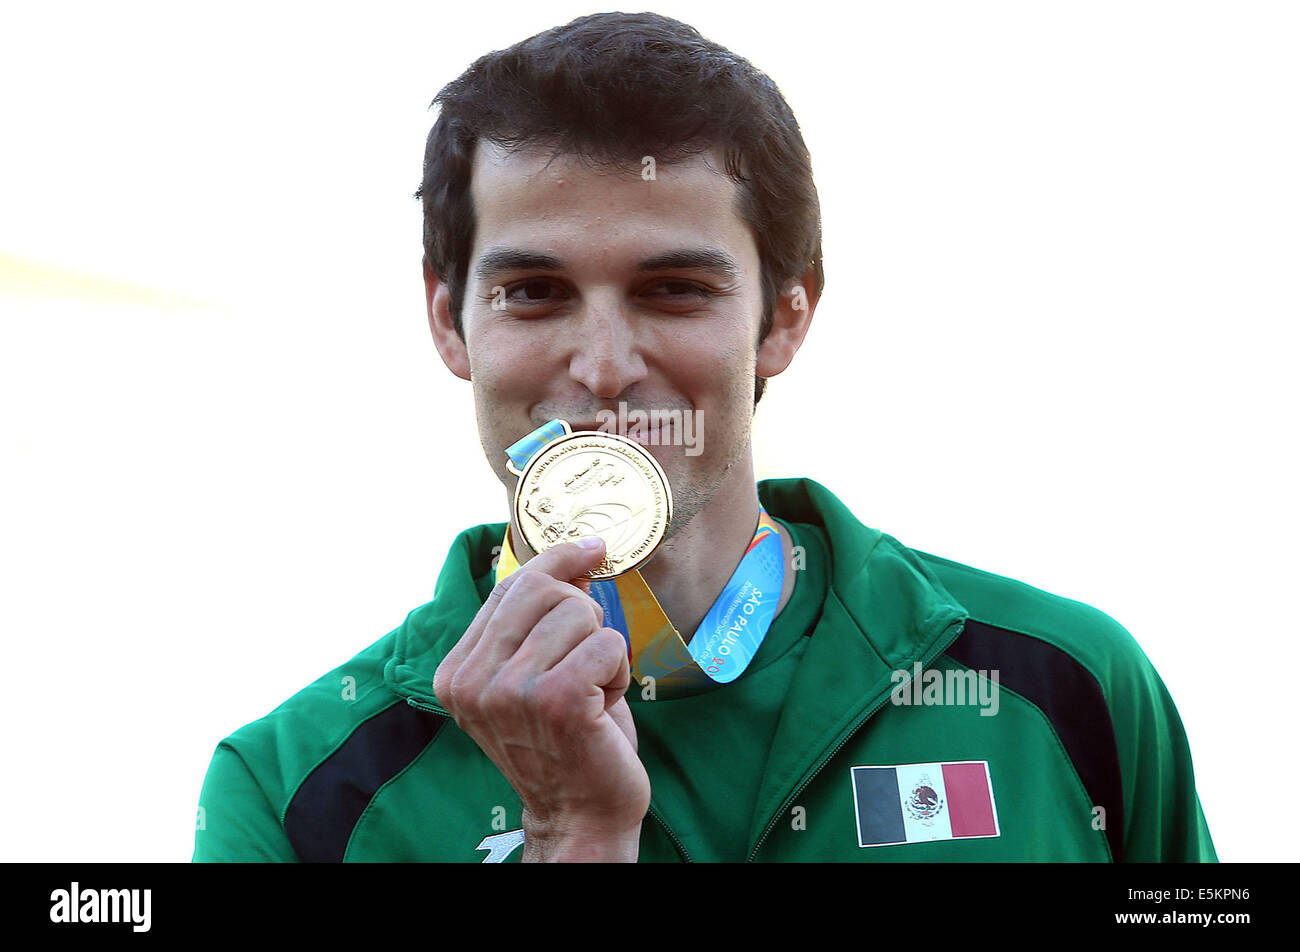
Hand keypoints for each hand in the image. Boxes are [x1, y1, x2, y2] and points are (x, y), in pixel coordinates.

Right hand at [433, 536, 648, 861]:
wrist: (580, 814)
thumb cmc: (566, 741)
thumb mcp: (533, 674)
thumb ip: (535, 621)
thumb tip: (576, 553)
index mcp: (457, 672)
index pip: (509, 587)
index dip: (556, 562)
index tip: (591, 548)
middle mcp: (474, 682)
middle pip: (543, 590)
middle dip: (582, 615)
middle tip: (586, 661)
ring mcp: (511, 692)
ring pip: (580, 613)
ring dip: (602, 649)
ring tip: (591, 691)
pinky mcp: (557, 701)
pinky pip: (608, 644)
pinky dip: (620, 671)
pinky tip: (604, 705)